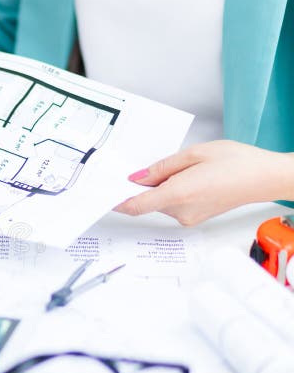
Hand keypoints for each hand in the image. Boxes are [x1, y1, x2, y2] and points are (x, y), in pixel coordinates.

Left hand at [115, 140, 293, 225]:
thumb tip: (137, 178)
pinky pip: (174, 206)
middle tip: (145, 168)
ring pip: (160, 203)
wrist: (266, 177)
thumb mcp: (194, 154)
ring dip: (160, 189)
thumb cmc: (237, 162)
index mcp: (179, 193)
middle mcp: (181, 211)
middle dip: (142, 187)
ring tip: (182, 169)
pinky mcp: (196, 218)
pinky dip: (172, 193)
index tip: (105, 193)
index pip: (136, 205)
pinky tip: (188, 178)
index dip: (117, 201)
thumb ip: (161, 167)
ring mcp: (189, 217)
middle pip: (147, 202)